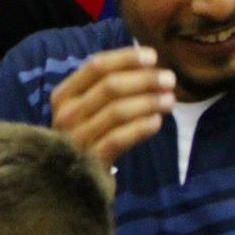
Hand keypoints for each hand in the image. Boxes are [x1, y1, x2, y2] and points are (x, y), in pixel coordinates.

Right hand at [49, 46, 175, 167]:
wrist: (74, 178)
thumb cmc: (89, 134)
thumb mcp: (88, 107)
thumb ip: (108, 85)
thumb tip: (149, 63)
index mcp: (64, 94)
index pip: (96, 67)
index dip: (126, 58)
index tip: (153, 56)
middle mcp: (66, 114)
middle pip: (109, 86)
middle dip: (144, 79)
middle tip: (169, 79)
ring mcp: (77, 137)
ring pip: (117, 111)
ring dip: (148, 102)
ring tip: (170, 100)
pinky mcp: (91, 160)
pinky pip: (119, 138)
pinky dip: (140, 127)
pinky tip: (157, 122)